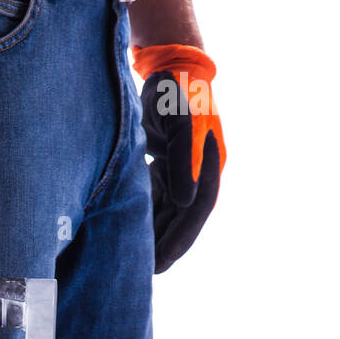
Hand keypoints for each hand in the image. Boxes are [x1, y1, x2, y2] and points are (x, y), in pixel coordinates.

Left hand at [132, 44, 225, 273]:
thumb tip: (186, 201)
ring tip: (134, 262)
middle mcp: (199, 173)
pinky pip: (157, 200)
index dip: (179, 241)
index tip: (159, 266)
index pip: (195, 213)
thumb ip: (182, 160)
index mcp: (209, 166)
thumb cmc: (175, 90)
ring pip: (168, 212)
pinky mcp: (166, 166)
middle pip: (181, 219)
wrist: (169, 64)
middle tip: (141, 274)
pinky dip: (146, 217)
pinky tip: (130, 234)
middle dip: (164, 246)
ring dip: (154, 235)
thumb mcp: (180, 122)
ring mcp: (183, 170)